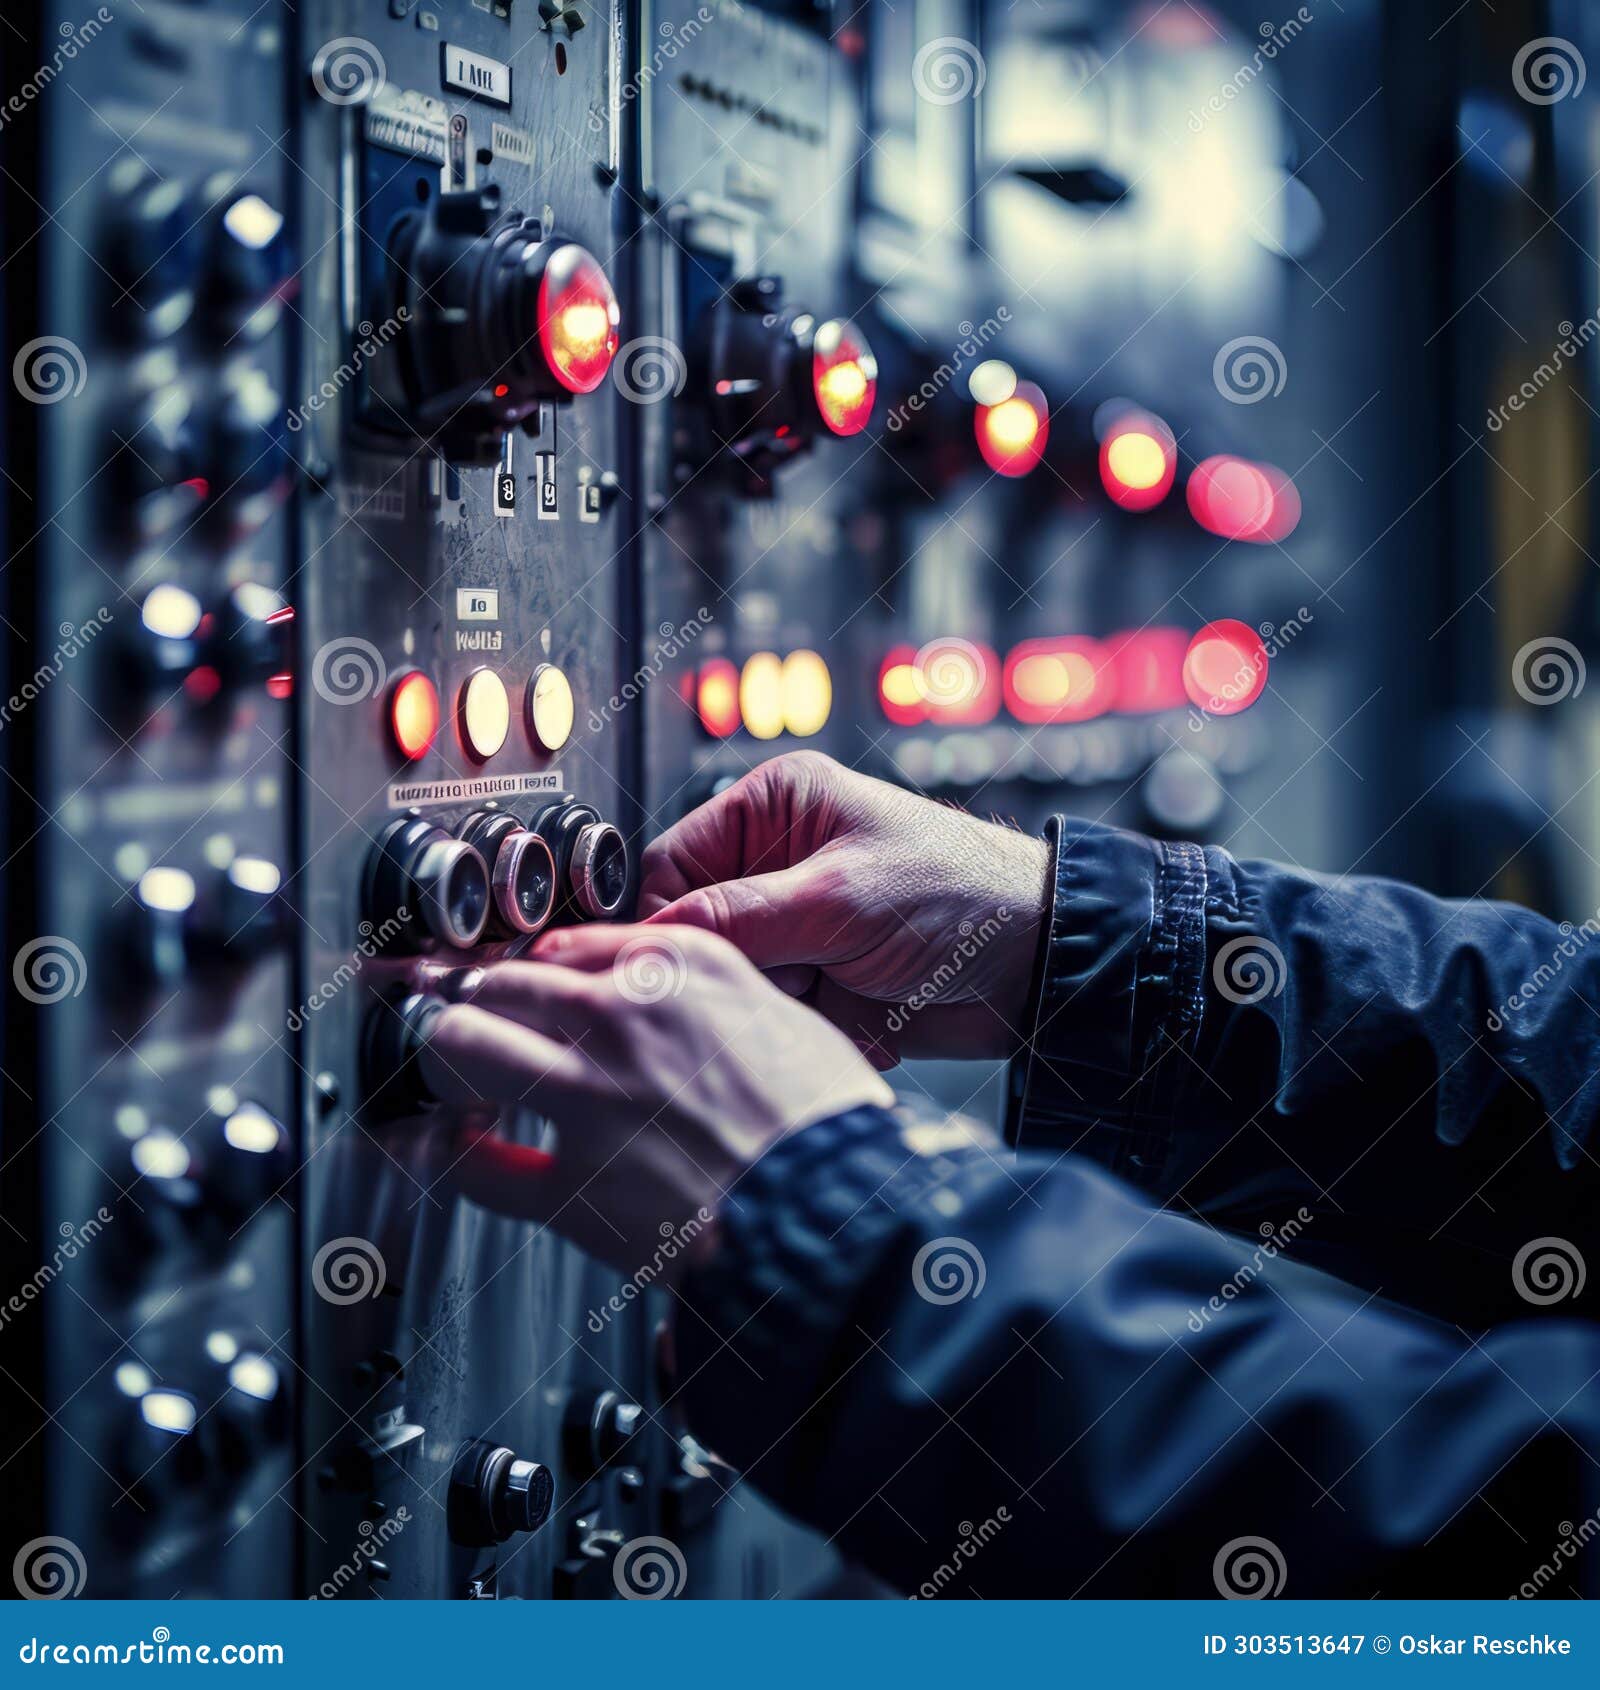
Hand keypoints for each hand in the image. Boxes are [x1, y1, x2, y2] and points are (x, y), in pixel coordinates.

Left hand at [410, 922, 892, 1284]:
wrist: (836, 1218)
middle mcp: (621, 1016)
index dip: (543, 965)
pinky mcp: (570, 1184)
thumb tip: (693, 1012)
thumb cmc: (830, 1130)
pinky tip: (449, 1148)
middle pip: (508, 980)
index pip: (574, 942)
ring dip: (449, 1050)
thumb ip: (722, 1004)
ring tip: (447, 1063)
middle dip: (482, 997)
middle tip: (466, 1009)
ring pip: (467, 1042)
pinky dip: (454, 1157)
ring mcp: (587, 1096)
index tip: (530, 977)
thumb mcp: (789, 1022)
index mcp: (681, 968)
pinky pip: (479, 1165)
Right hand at [638, 751, 1050, 1066]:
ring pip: (737, 981)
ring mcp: (799, 923)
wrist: (1043, 966)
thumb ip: (738, 919)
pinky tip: (866, 1014)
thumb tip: (646, 939)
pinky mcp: (821, 976)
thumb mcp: (840, 901)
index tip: (666, 969)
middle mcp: (778, 860)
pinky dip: (814, 1025)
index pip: (669, 866)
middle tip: (790, 980)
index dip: (662, 923)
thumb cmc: (965, 895)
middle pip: (699, 932)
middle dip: (742, 969)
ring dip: (783, 1003)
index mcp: (773, 806)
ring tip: (842, 994)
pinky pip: (778, 1014)